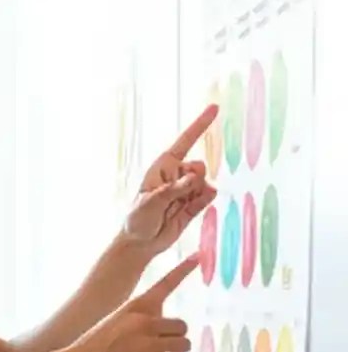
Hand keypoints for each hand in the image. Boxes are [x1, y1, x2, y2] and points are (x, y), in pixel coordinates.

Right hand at [66, 254, 198, 351]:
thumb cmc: (93, 348)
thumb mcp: (113, 322)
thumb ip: (139, 320)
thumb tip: (163, 329)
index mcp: (135, 306)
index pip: (165, 283)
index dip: (184, 269)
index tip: (199, 255)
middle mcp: (146, 320)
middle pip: (182, 325)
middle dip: (173, 336)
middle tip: (156, 346)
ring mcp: (150, 341)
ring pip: (185, 344)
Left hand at [122, 105, 219, 254]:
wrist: (140, 243)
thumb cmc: (137, 219)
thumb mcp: (150, 202)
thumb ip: (173, 189)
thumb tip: (196, 178)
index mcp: (162, 166)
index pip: (184, 141)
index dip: (200, 125)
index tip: (215, 108)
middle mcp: (176, 174)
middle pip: (200, 166)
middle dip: (194, 180)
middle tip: (175, 197)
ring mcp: (186, 188)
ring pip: (206, 182)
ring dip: (196, 195)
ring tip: (176, 208)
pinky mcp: (193, 203)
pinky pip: (208, 196)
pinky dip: (204, 201)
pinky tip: (189, 209)